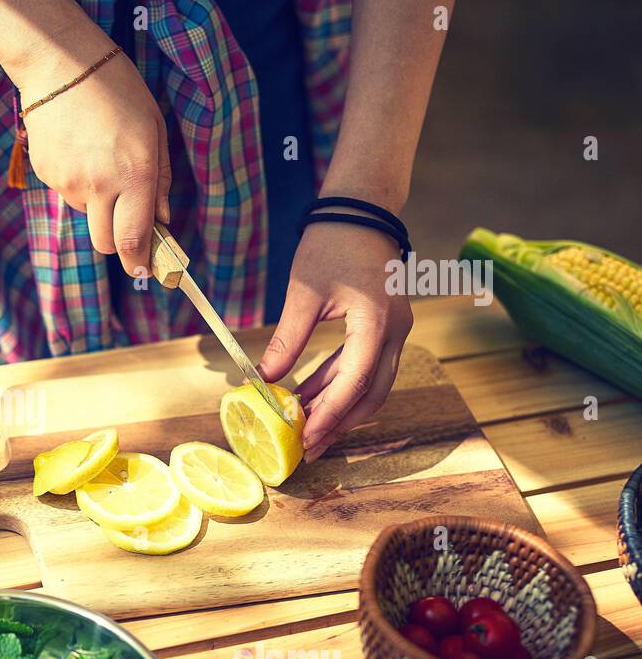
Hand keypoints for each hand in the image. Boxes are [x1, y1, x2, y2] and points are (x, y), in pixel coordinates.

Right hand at [15, 48, 171, 276]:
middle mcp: (100, 185)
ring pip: (87, 215)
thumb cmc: (117, 89)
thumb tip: (163, 220)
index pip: (135, 240)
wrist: (60, 62)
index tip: (147, 271)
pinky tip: (80, 148)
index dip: (142, 263)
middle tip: (128, 223)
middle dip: (120, 243)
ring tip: (101, 158)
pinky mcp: (46, 174)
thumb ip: (161, 179)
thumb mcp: (154, 128)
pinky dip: (78, 182)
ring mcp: (68, 182)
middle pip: (106, 244)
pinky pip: (68, 193)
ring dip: (99, 203)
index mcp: (135, 173)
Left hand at [256, 221, 413, 460]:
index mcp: (377, 322)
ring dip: (340, 408)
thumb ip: (286, 340)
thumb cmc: (332, 244)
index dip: (330, 414)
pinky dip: (340, 385)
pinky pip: (366, 367)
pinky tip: (310, 398)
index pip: (355, 382)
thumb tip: (262, 381)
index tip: (305, 438)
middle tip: (308, 448)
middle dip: (339, 424)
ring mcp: (395, 330)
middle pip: (372, 394)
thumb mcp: (303, 294)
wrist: (361, 210)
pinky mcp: (386, 328)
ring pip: (372, 385)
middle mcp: (395, 331)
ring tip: (305, 428)